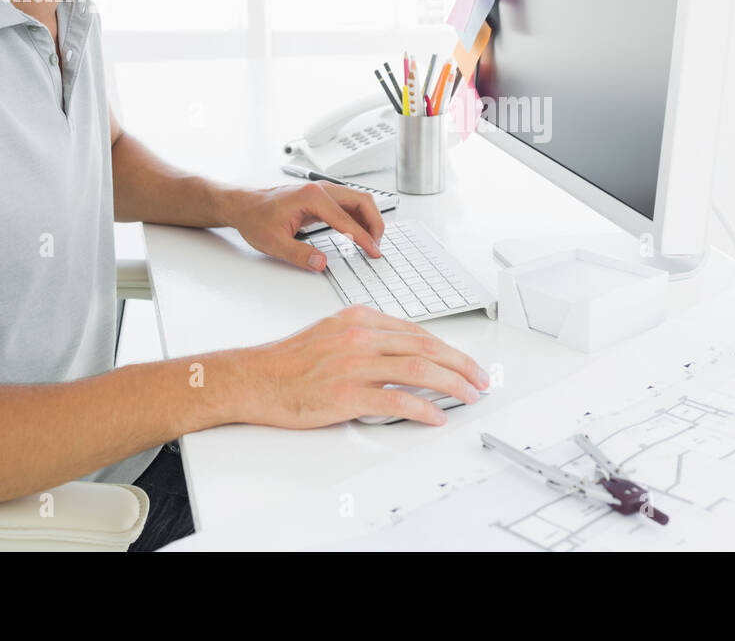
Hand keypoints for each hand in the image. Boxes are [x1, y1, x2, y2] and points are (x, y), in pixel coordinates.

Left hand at [229, 181, 383, 270]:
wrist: (244, 206)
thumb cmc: (256, 218)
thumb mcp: (273, 242)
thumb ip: (299, 254)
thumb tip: (321, 263)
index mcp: (312, 197)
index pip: (347, 219)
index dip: (364, 238)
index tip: (373, 252)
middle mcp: (321, 189)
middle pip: (362, 200)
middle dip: (375, 223)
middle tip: (377, 246)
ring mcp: (323, 191)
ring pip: (358, 200)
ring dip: (369, 219)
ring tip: (372, 241)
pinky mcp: (322, 197)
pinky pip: (349, 204)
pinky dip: (359, 218)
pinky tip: (359, 233)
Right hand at [233, 305, 489, 427]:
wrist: (254, 378)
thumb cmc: (290, 361)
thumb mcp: (332, 331)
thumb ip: (367, 336)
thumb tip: (403, 350)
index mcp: (359, 318)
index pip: (417, 331)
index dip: (447, 348)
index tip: (464, 362)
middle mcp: (360, 336)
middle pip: (425, 347)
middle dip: (460, 364)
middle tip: (479, 378)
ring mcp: (354, 364)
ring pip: (418, 369)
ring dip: (451, 383)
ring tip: (469, 395)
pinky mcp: (346, 394)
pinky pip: (396, 399)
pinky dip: (423, 407)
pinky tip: (437, 415)